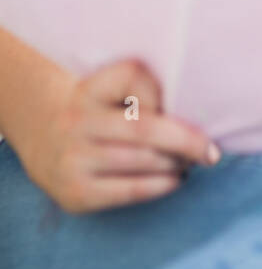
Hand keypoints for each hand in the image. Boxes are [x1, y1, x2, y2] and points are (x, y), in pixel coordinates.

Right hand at [13, 58, 221, 212]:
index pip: (132, 75)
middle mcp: (75, 122)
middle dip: (187, 141)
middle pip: (145, 128)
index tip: (181, 102)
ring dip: (177, 164)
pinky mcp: (76, 193)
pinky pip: (133, 190)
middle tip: (210, 150)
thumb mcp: (111, 88)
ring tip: (190, 162)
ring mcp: (72, 159)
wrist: (43, 139)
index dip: (163, 91)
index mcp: (88, 88)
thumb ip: (146, 89)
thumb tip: (194, 115)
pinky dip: (163, 185)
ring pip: (144, 161)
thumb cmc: (99, 110)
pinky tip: (174, 179)